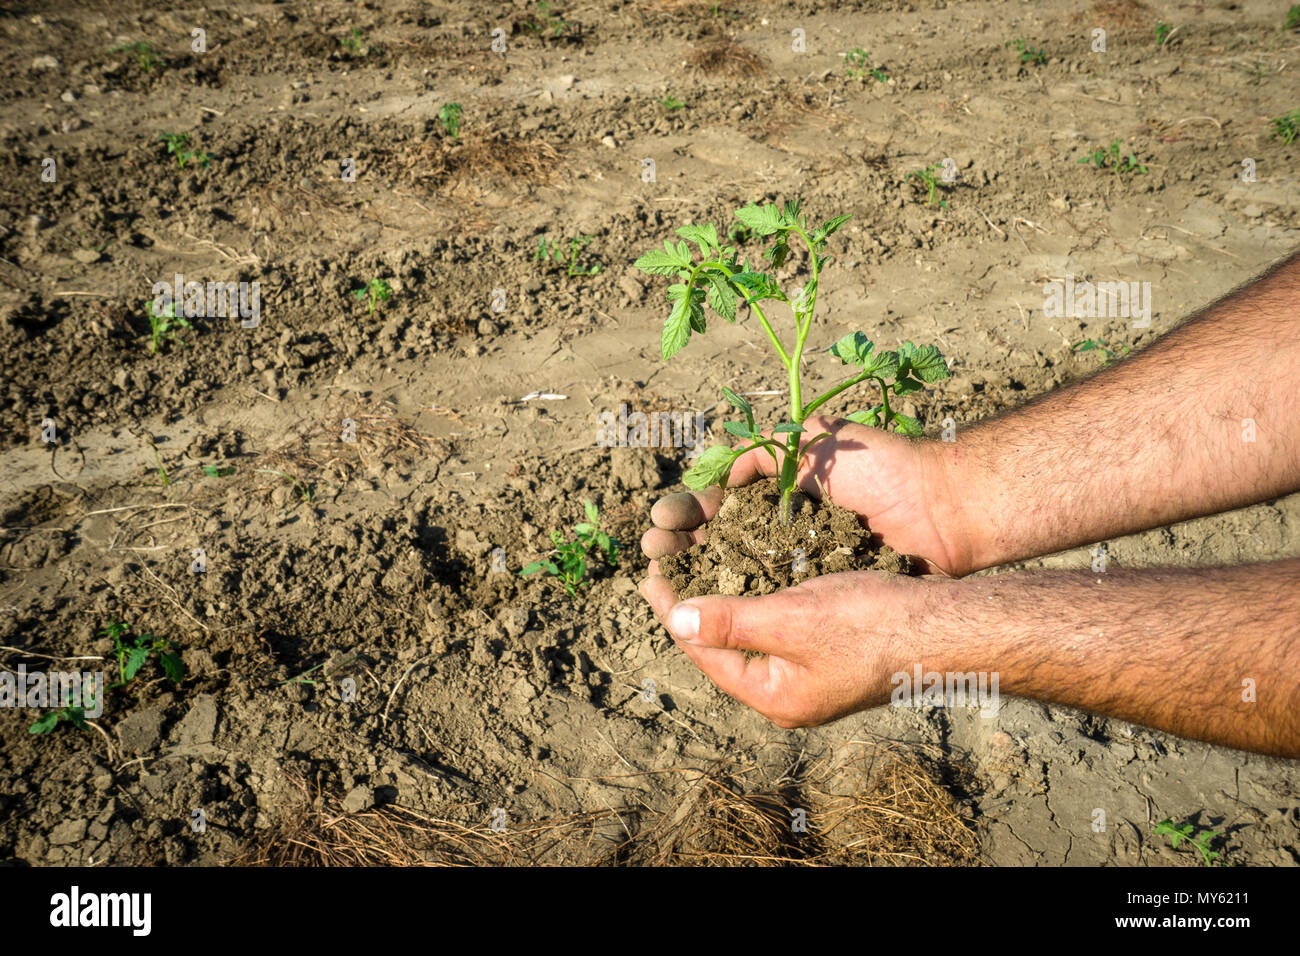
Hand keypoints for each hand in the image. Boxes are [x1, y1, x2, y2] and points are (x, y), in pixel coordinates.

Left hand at [638, 415, 963, 725]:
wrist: (947, 625)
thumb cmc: (874, 625)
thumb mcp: (793, 621)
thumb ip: (733, 623)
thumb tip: (676, 623)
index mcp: (774, 696)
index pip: (704, 652)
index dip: (673, 611)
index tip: (650, 574)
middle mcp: (788, 689)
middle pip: (722, 643)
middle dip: (693, 601)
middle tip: (667, 561)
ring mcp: (810, 670)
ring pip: (749, 628)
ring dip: (721, 591)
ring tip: (696, 556)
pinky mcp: (829, 645)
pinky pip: (777, 618)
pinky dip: (756, 589)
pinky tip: (747, 560)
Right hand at [640, 415, 968, 576]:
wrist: (946, 508)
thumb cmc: (886, 469)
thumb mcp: (816, 441)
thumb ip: (764, 451)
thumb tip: (719, 475)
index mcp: (785, 491)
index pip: (722, 505)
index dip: (688, 511)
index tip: (661, 518)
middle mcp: (789, 530)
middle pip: (722, 541)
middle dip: (683, 544)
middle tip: (653, 549)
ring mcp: (805, 564)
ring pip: (740, 573)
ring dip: (700, 574)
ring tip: (667, 573)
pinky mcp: (825, 593)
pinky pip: (775, 599)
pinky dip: (740, 600)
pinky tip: (707, 603)